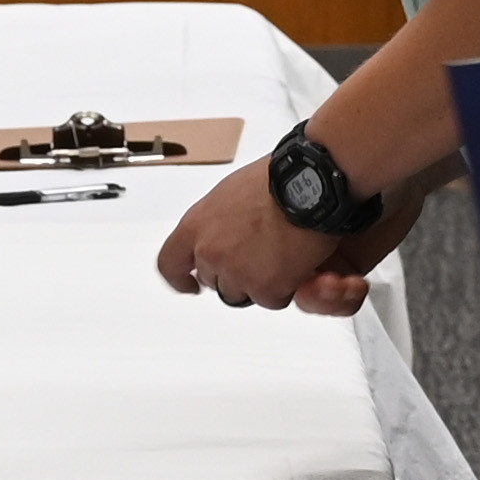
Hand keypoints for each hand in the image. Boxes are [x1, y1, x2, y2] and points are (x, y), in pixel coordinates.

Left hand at [156, 150, 374, 314]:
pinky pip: (272, 299)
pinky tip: (295, 261)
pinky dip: (285, 287)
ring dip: (259, 282)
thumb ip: (215, 222)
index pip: (170, 264)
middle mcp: (210, 252)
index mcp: (196, 226)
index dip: (179, 278)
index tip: (188, 284)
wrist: (309, 185)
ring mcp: (237, 273)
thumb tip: (220, 233)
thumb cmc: (276, 180)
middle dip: (233, 273)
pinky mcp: (266, 289)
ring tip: (279, 254)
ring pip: (242, 293)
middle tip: (258, 256)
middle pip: (213, 280)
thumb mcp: (228, 195)